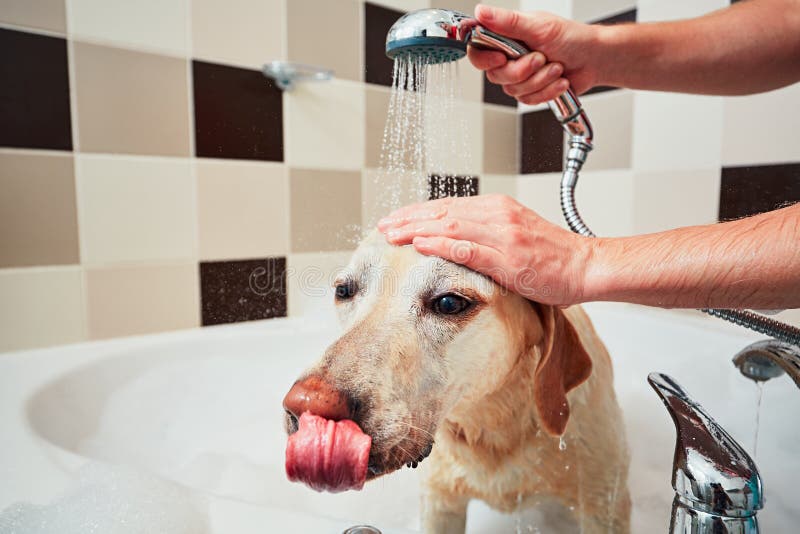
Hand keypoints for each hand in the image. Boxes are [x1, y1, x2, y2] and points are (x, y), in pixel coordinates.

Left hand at [377, 195, 594, 305]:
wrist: (585, 265)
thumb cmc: (553, 255)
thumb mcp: (517, 233)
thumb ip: (487, 231)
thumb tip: (456, 238)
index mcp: (497, 207)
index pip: (448, 206)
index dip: (417, 211)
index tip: (395, 218)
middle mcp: (497, 215)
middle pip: (442, 212)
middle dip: (408, 218)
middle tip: (382, 225)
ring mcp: (502, 235)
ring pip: (449, 227)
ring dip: (415, 230)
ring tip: (391, 235)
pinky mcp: (508, 258)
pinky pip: (467, 249)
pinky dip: (440, 246)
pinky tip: (419, 246)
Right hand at [469, 4, 602, 102]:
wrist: (594, 60)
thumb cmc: (572, 38)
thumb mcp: (539, 27)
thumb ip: (507, 22)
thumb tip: (480, 11)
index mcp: (506, 37)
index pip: (478, 50)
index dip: (485, 59)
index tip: (502, 58)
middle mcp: (509, 57)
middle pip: (496, 75)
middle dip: (522, 71)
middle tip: (540, 58)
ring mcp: (520, 76)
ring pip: (513, 90)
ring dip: (540, 80)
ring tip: (556, 67)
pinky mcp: (530, 91)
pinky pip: (528, 100)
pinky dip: (547, 91)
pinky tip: (559, 80)